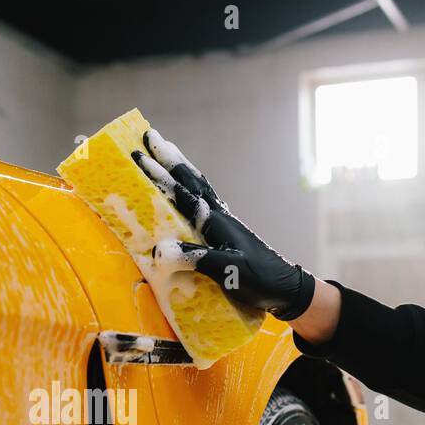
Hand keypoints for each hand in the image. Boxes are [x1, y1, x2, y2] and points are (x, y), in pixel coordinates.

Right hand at [132, 129, 315, 320]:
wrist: (286, 289)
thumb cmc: (259, 280)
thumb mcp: (229, 272)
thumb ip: (197, 259)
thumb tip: (161, 249)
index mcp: (216, 221)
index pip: (182, 193)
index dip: (159, 176)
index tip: (138, 156)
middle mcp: (219, 215)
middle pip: (191, 179)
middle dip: (168, 158)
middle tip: (149, 135)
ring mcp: (223, 222)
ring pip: (198, 185)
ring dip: (180, 167)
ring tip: (166, 150)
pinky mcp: (225, 232)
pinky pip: (203, 199)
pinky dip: (191, 185)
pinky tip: (188, 187)